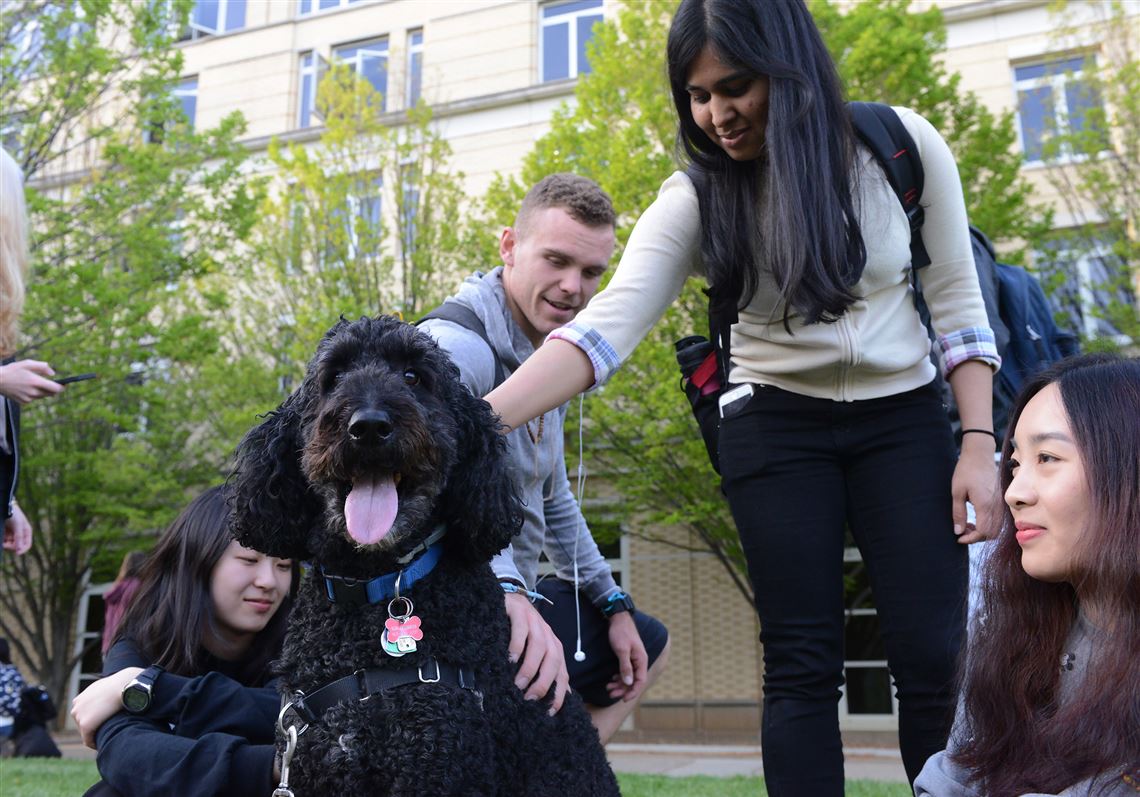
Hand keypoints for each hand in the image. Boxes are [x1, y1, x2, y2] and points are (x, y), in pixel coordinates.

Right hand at [0, 360, 62, 404]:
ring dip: (43, 391)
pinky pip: (34, 398)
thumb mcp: (27, 364)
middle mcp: (33, 392)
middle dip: (53, 389)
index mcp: (36, 382)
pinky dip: (34, 394)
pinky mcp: (24, 402)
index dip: (62, 387)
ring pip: (42, 396)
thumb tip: (53, 374)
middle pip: (51, 393)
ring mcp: (28, 398)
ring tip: (35, 383)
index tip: (65, 384)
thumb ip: (42, 367)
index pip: (56, 388)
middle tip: (51, 383)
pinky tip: (26, 388)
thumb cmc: (12, 370)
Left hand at [2, 503, 31, 554]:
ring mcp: (11, 534)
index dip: (23, 550)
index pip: (27, 545)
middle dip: (11, 546)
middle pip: (16, 547)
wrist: (4, 507)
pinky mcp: (4, 534)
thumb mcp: (17, 525)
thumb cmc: (13, 514)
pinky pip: (3, 542)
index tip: (17, 553)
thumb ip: (19, 537)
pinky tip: (1, 537)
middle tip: (4, 544)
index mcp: (26, 532)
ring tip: (1, 538)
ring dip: (4, 544)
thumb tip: (19, 550)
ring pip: (9, 545)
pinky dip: (2, 542)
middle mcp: (19, 534)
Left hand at [70, 667, 141, 747]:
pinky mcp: (86, 725)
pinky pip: (88, 740)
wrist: (123, 686)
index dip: (93, 720)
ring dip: (94, 735)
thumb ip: (98, 693)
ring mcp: (79, 717)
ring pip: (85, 733)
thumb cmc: (119, 685)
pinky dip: (94, 743)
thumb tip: (106, 694)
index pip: (82, 716)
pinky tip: (102, 744)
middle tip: (105, 731)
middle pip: (82, 725)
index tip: (103, 724)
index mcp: (78, 700)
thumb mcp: (104, 686)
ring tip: (105, 738)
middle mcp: (76, 708)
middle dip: (92, 728)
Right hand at [503, 591, 568, 713]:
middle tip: (530, 698)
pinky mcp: (519, 611)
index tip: (549, 711)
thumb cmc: (517, 631)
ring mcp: (534, 621)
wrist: (507, 597)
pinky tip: (510, 658)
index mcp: (554, 647)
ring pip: (540, 645)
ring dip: (531, 667)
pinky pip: (521, 629)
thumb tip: (548, 699)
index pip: (562, 673)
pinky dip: (518, 645)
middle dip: (544, 682)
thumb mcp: (530, 652)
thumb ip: (540, 670)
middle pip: (554, 660)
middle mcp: (548, 634)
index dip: (559, 692)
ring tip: (519, 683)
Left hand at [604, 612, 647, 702]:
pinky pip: (625, 670)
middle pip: (634, 680)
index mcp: (641, 660)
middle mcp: (639, 661)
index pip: (640, 681)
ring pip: (629, 676)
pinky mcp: (628, 656)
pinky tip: (612, 679)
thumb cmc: (621, 633)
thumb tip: (629, 682)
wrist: (618, 618)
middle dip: (623, 689)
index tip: (624, 699)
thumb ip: (625, 666)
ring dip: (620, 683)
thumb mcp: (622, 650)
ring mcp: (634, 659)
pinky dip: (619, 676)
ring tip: (609, 688)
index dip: (633, 692)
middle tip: (611, 694)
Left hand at [952, 434, 998, 544]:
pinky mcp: (1002, 501)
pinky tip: (976, 518)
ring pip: (996, 528)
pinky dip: (988, 524)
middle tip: (962, 531)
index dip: (970, 539)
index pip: (982, 532)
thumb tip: (958, 532)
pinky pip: (998, 520)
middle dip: (976, 537)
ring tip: (967, 525)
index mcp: (985, 505)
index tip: (958, 538)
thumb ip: (958, 514)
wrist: (980, 456)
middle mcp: (997, 506)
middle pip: (991, 533)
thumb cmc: (966, 472)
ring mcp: (1001, 504)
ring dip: (982, 531)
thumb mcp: (957, 492)